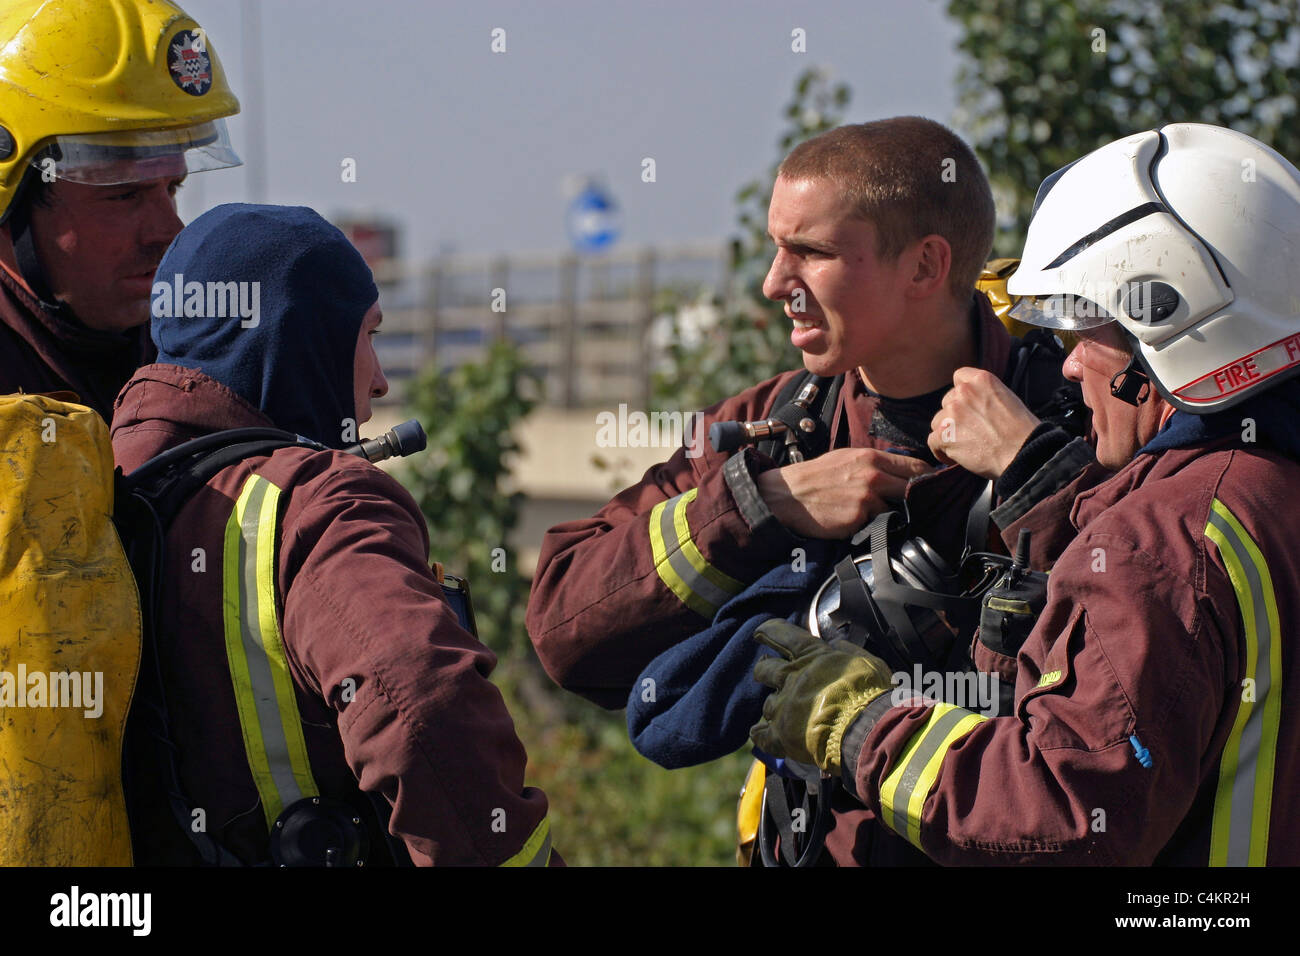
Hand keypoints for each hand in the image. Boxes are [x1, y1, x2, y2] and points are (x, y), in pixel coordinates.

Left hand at [750, 619, 894, 774]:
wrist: (867, 731)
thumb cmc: (871, 695)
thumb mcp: (866, 662)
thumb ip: (847, 651)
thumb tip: (835, 643)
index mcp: (812, 656)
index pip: (783, 635)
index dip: (769, 632)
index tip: (759, 633)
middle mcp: (792, 678)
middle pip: (764, 669)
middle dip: (763, 670)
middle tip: (763, 672)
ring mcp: (784, 707)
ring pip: (767, 704)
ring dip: (774, 707)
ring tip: (781, 712)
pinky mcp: (782, 735)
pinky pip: (762, 735)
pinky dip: (760, 735)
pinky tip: (758, 734)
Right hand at [755, 447, 933, 538]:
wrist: (788, 496)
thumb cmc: (815, 477)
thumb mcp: (845, 458)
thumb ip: (874, 464)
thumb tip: (899, 473)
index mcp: (871, 457)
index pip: (915, 467)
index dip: (927, 478)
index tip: (933, 486)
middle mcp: (873, 475)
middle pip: (913, 489)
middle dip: (917, 498)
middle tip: (918, 506)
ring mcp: (867, 498)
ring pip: (896, 509)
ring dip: (890, 513)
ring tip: (871, 514)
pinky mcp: (859, 518)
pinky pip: (877, 524)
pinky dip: (872, 525)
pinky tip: (855, 521)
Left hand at [927, 368, 1040, 478]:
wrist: (1023, 452)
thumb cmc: (1022, 431)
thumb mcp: (1007, 399)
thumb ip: (985, 396)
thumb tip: (972, 405)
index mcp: (982, 379)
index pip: (960, 377)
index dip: (961, 393)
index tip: (966, 406)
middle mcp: (964, 392)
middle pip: (947, 402)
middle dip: (955, 416)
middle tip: (970, 432)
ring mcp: (952, 412)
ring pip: (938, 422)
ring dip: (948, 433)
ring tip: (965, 446)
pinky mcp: (944, 433)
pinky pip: (932, 441)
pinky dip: (941, 451)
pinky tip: (955, 458)